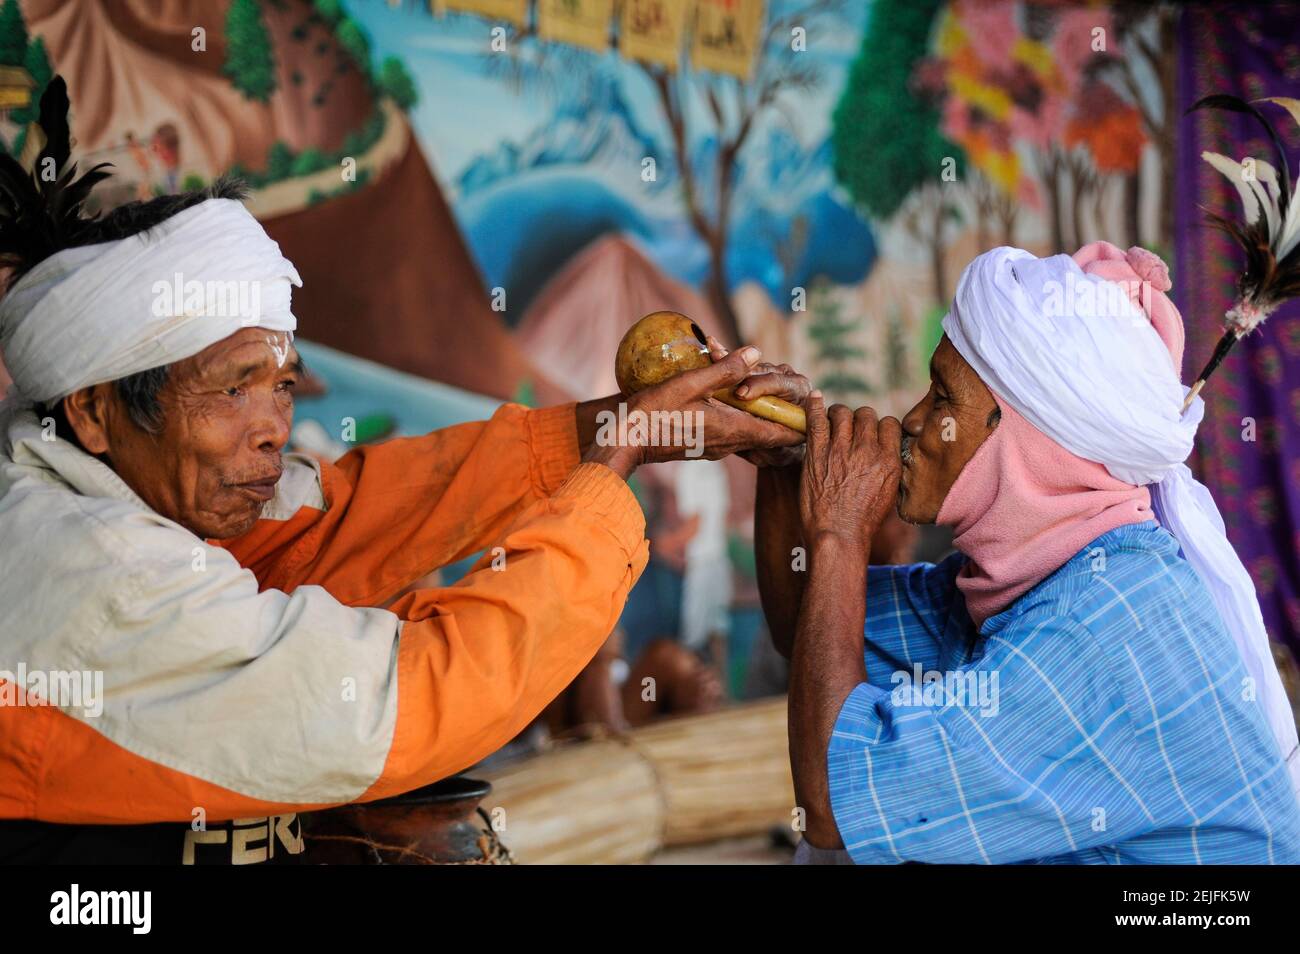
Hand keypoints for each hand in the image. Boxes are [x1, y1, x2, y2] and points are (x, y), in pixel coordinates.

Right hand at [586, 344, 805, 476]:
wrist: (624, 440)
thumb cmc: (654, 410)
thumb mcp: (690, 382)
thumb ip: (724, 368)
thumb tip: (755, 352)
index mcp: (731, 428)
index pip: (778, 432)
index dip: (799, 426)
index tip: (816, 417)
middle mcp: (727, 443)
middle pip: (768, 437)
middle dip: (786, 424)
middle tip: (804, 410)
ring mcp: (714, 449)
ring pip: (749, 437)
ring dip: (763, 423)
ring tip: (779, 410)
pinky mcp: (702, 448)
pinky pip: (732, 438)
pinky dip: (742, 425)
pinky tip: (737, 411)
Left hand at [799, 392, 901, 550]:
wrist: (838, 535)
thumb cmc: (863, 521)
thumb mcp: (889, 493)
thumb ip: (889, 467)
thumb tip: (885, 449)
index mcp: (889, 460)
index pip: (890, 424)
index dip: (879, 427)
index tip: (871, 434)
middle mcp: (867, 450)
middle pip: (866, 415)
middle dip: (859, 419)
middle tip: (850, 430)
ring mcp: (840, 450)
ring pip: (843, 412)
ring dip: (838, 414)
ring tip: (833, 421)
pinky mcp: (817, 453)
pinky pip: (816, 419)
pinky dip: (815, 405)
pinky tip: (814, 399)